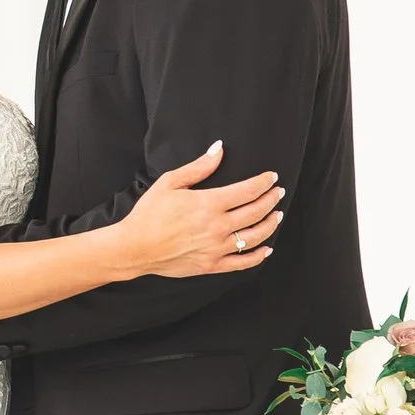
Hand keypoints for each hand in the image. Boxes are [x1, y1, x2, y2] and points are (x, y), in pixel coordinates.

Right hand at [115, 150, 282, 281]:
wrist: (136, 247)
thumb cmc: (149, 213)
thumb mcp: (170, 182)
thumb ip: (199, 167)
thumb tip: (218, 149)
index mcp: (209, 203)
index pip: (248, 190)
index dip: (264, 182)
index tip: (272, 177)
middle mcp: (217, 227)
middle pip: (256, 212)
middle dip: (272, 200)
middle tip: (278, 193)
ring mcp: (216, 248)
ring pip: (255, 236)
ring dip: (270, 224)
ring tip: (277, 215)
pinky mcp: (212, 265)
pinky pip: (243, 262)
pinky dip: (259, 256)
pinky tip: (267, 249)